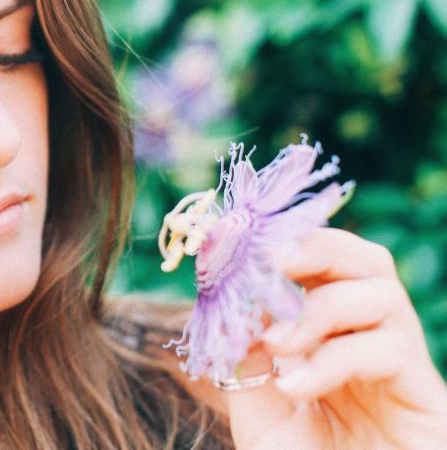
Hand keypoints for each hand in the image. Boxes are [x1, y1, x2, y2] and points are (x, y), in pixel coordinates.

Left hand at [225, 227, 446, 448]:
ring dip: (316, 306)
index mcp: (331, 335)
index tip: (228, 245)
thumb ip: (246, 356)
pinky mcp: (426, 398)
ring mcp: (403, 368)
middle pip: (363, 258)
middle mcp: (371, 340)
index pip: (320, 264)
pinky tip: (295, 388)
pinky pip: (389, 350)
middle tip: (263, 263)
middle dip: (310, 248)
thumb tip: (233, 303)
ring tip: (274, 344)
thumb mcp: (257, 409)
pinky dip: (333, 358)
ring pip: (380, 292)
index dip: (278, 245)